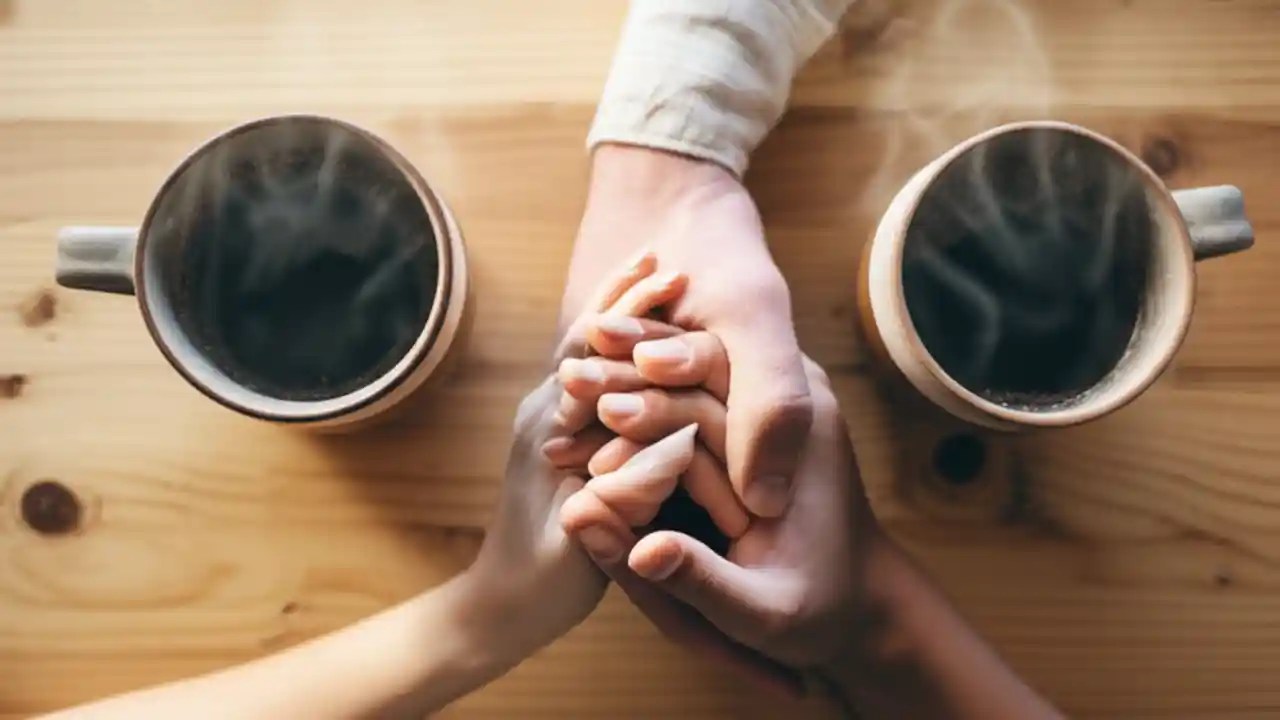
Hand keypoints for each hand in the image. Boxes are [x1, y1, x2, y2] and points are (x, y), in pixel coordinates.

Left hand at [467, 255, 687, 658]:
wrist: (503, 605)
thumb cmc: (544, 578)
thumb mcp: (592, 534)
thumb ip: (633, 488)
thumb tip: (681, 444)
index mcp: (555, 424)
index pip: (594, 352)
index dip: (633, 315)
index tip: (670, 278)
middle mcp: (552, 410)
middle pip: (593, 339)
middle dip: (624, 298)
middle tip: (661, 255)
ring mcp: (558, 420)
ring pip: (595, 354)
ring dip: (620, 312)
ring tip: (652, 271)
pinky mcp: (570, 436)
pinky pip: (599, 379)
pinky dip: (620, 346)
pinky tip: (647, 336)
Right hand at [559, 332, 868, 670]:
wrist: (859, 604)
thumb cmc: (815, 616)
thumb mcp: (763, 614)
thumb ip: (702, 581)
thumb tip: (640, 552)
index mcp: (801, 433)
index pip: (726, 392)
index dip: (659, 400)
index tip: (602, 407)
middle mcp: (789, 397)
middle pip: (699, 363)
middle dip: (631, 372)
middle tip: (568, 379)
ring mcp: (762, 402)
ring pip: (683, 371)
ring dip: (624, 374)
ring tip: (563, 386)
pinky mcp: (740, 416)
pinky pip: (682, 390)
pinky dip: (634, 395)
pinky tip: (582, 410)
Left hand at [562, 145, 812, 518]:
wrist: (665, 196)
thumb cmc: (721, 252)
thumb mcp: (755, 320)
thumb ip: (773, 405)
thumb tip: (767, 504)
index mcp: (765, 417)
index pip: (733, 474)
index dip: (691, 465)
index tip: (651, 442)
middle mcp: (718, 422)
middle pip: (676, 457)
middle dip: (638, 434)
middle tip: (607, 405)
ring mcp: (666, 410)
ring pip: (632, 444)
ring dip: (604, 423)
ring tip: (579, 384)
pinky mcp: (622, 398)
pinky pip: (598, 426)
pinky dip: (581, 418)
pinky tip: (560, 412)